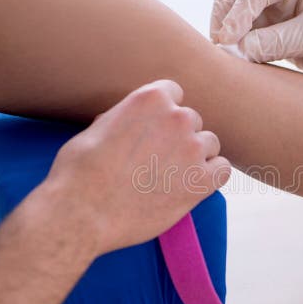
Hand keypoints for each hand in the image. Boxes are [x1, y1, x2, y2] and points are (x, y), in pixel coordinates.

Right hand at [40, 80, 230, 255]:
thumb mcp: (96, 128)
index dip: (164, 112)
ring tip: (173, 175)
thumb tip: (126, 120)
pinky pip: (223, 169)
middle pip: (192, 120)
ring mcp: (192, 149)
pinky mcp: (201, 181)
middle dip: (178, 136)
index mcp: (151, 98)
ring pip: (210, 143)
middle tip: (158, 159)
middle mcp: (177, 118)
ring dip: (197, 156)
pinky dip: (212, 175)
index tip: (154, 129)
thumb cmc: (79, 171)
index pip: (174, 93)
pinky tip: (194, 184)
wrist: (82, 211)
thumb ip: (123, 118)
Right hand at [210, 0, 302, 97]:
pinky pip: (244, 34)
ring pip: (234, 12)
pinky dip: (237, 46)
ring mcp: (274, 5)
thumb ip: (276, 42)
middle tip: (221, 48)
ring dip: (227, 32)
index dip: (237, 14)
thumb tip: (235, 51)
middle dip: (224, 16)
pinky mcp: (271, 28)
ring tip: (225, 57)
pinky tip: (236, 62)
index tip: (227, 41)